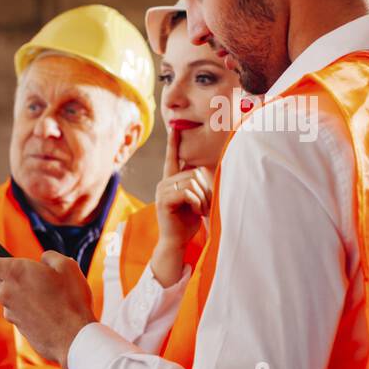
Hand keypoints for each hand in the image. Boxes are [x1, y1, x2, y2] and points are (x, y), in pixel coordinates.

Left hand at [0, 248, 94, 366]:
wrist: (74, 337)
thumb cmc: (72, 299)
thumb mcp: (67, 265)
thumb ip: (49, 257)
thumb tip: (43, 260)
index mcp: (15, 272)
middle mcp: (7, 292)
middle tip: (17, 269)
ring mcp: (10, 312)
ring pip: (5, 296)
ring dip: (16, 291)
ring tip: (43, 291)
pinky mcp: (18, 327)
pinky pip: (16, 311)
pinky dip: (25, 307)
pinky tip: (46, 309)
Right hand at [151, 125, 211, 286]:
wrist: (176, 241)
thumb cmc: (188, 222)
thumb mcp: (196, 200)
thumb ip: (197, 185)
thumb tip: (206, 169)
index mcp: (171, 180)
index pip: (172, 157)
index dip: (173, 142)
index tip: (174, 127)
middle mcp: (164, 182)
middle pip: (194, 173)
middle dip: (206, 189)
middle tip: (206, 206)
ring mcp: (162, 190)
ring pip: (193, 182)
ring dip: (203, 198)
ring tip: (202, 210)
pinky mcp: (164, 200)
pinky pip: (188, 192)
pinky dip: (197, 202)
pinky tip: (197, 212)